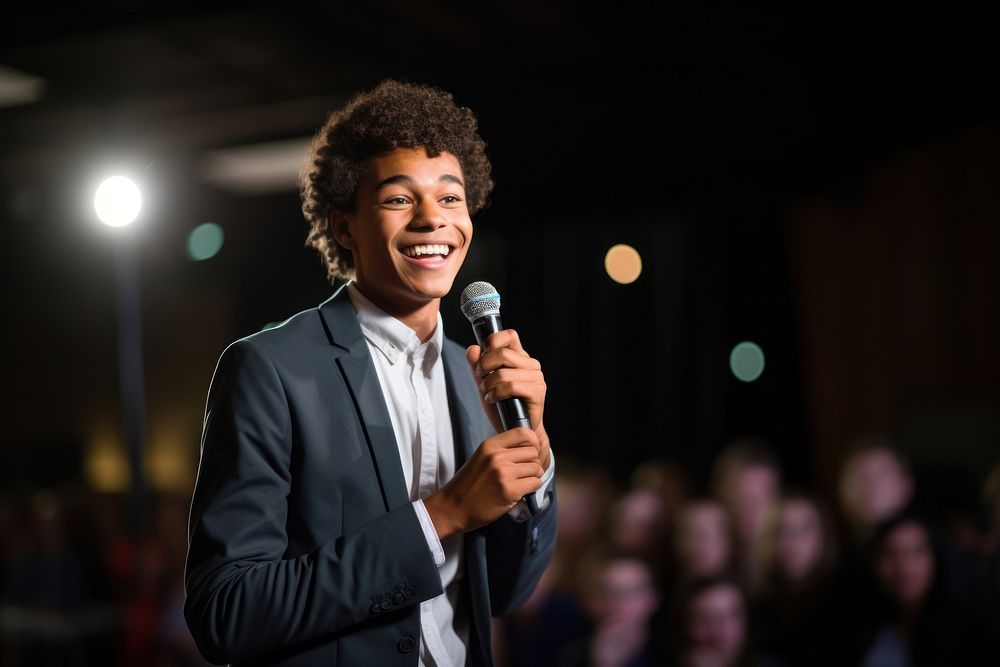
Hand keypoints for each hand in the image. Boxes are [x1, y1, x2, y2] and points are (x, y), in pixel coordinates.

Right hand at [423, 428, 543, 538]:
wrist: (453, 508)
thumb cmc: (467, 485)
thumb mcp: (481, 458)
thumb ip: (501, 450)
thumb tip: (527, 447)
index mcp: (490, 445)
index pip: (523, 433)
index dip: (533, 442)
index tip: (531, 451)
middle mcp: (497, 457)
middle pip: (533, 452)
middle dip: (533, 462)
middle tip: (525, 472)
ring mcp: (504, 474)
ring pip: (536, 468)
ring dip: (534, 476)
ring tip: (522, 482)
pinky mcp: (509, 491)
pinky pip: (535, 483)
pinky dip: (533, 487)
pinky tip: (522, 491)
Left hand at [466, 330, 549, 469]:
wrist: (514, 432)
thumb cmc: (501, 406)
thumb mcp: (484, 383)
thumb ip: (477, 366)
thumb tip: (471, 349)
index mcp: (520, 357)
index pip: (509, 335)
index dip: (493, 341)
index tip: (483, 355)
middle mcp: (531, 364)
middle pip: (502, 353)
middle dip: (483, 366)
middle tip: (480, 379)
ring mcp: (536, 378)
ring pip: (503, 372)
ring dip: (488, 384)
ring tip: (486, 393)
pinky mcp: (537, 392)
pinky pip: (511, 386)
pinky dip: (496, 393)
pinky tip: (492, 400)